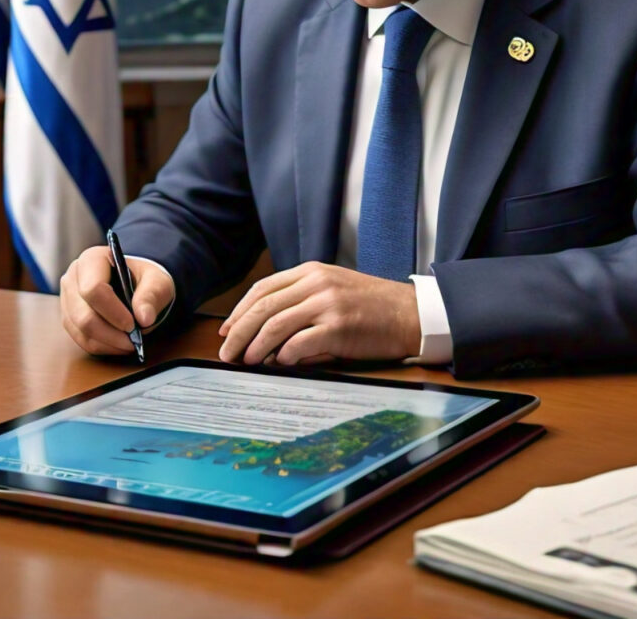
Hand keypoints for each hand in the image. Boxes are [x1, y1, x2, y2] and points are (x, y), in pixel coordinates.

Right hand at [60, 245, 174, 355]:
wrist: (137, 285)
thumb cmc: (144, 279)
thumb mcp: (157, 282)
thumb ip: (152, 296)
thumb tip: (144, 318)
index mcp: (92, 259)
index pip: (93, 288)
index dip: (112, 311)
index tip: (132, 324)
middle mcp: (73, 278)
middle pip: (83, 314)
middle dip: (110, 332)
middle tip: (133, 340)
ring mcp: (68, 300)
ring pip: (80, 331)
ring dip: (108, 342)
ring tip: (130, 343)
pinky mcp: (69, 318)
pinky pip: (80, 339)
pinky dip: (102, 346)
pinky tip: (119, 345)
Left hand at [217, 262, 420, 366]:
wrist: (410, 313)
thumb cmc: (372, 306)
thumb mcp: (333, 290)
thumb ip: (301, 303)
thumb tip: (265, 336)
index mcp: (311, 272)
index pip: (263, 289)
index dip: (239, 311)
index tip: (227, 330)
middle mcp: (316, 283)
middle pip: (263, 307)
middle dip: (238, 332)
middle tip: (227, 353)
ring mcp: (328, 304)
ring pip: (275, 325)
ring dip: (256, 347)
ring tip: (248, 362)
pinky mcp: (339, 327)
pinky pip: (300, 343)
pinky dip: (284, 356)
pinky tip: (280, 364)